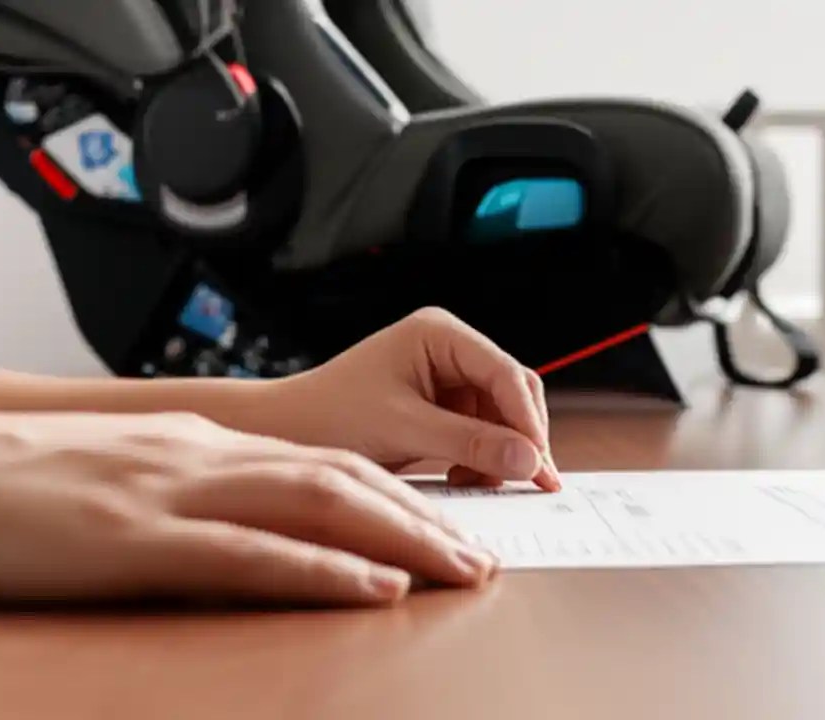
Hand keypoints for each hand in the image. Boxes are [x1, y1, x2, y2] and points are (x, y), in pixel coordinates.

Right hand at [0, 412, 495, 605]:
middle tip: (482, 556)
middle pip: (344, 477)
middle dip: (423, 519)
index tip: (450, 530)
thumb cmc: (31, 483)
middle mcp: (206, 456)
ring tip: (459, 570)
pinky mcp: (135, 539)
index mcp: (206, 444)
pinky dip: (323, 569)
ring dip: (401, 538)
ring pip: (317, 503)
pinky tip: (376, 587)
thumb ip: (201, 486)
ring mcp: (173, 493)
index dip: (400, 498)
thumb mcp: (132, 473)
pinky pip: (249, 552)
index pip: (329, 463)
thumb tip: (265, 515)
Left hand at [269, 307, 560, 490]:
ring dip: (500, 453)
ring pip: (502, 417)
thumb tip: (529, 460)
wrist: (284, 432)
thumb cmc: (329, 416)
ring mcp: (448, 378)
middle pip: (512, 392)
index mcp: (440, 334)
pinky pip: (483, 433)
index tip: (540, 464)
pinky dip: (482, 460)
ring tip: (478, 482)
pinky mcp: (443, 407)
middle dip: (520, 438)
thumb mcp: (404, 429)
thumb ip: (469, 443)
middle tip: (534, 482)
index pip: (504, 374)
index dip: (527, 420)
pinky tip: (462, 477)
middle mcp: (450, 349)